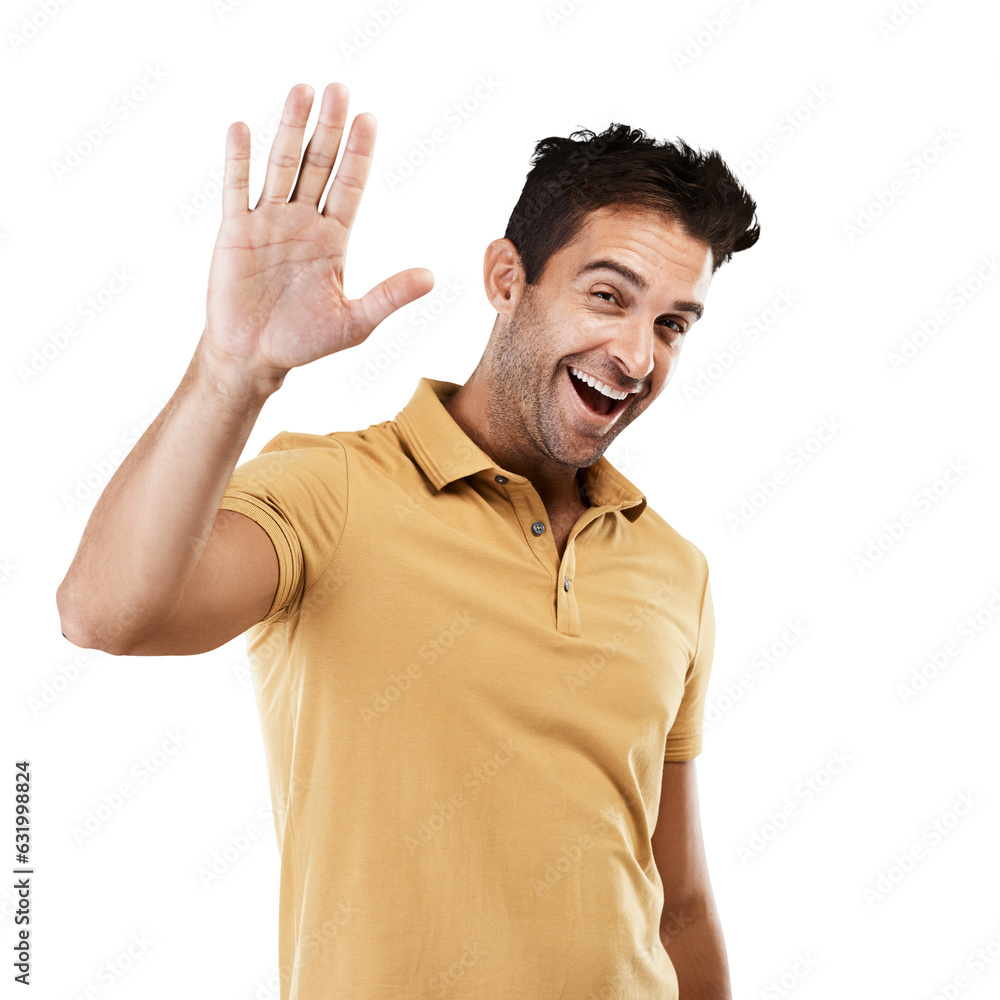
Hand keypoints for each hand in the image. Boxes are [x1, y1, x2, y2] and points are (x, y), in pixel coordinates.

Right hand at [202, 82, 433, 384]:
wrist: (256, 357)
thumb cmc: (306, 341)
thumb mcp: (356, 322)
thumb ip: (390, 296)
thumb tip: (432, 277)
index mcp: (333, 239)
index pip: (350, 186)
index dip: (358, 153)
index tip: (369, 118)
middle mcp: (302, 223)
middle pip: (318, 165)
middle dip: (329, 128)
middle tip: (339, 88)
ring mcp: (268, 223)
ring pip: (281, 166)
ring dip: (291, 130)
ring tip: (302, 91)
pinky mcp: (235, 233)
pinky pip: (237, 189)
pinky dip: (239, 160)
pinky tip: (244, 129)